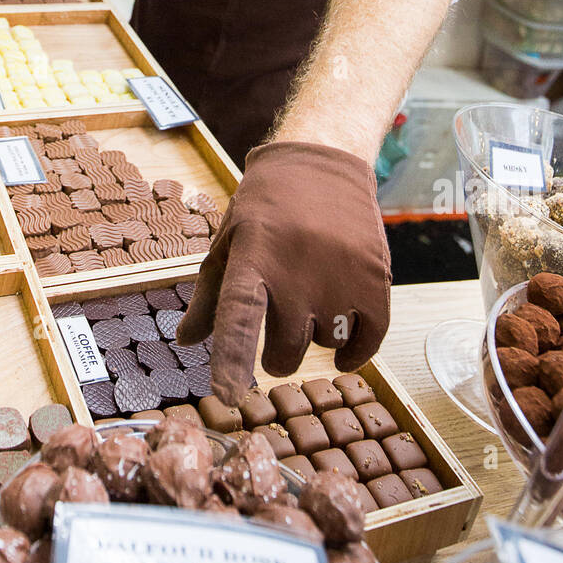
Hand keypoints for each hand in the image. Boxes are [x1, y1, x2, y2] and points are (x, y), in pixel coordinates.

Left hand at [176, 142, 391, 404]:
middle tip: (278, 335)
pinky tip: (343, 351)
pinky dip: (355, 354)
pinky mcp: (375, 279)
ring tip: (311, 303)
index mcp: (253, 258)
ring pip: (325, 345)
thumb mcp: (228, 242)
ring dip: (315, 338)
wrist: (321, 165)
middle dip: (277, 357)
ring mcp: (340, 276)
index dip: (232, 360)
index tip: (226, 397)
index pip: (239, 318)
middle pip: (285, 352)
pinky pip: (369, 340)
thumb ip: (209, 296)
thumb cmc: (265, 208)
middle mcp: (297, 270)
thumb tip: (186, 342)